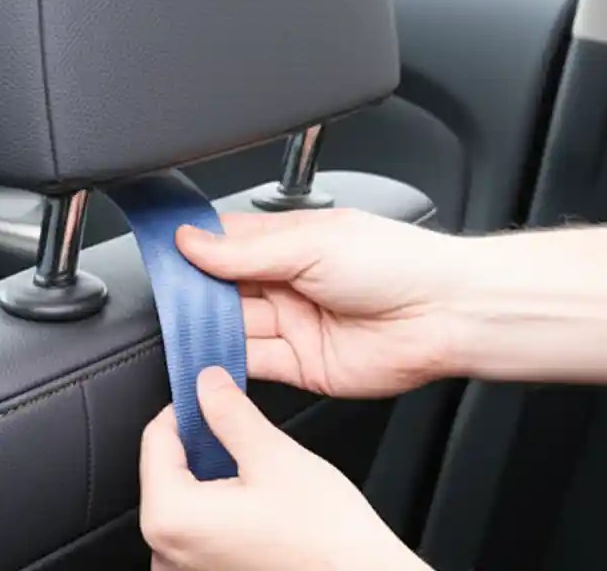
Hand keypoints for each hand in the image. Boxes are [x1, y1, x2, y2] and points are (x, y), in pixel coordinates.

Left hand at [140, 367, 428, 570]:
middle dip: (201, 443)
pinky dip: (217, 508)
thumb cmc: (325, 537)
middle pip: (165, 472)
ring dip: (210, 476)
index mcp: (171, 518)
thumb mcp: (274, 455)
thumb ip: (230, 413)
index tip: (213, 395)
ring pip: (183, 501)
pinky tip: (254, 502)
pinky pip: (197, 531)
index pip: (155, 439)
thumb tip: (207, 384)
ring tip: (255, 470)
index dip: (188, 407)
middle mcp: (167, 552)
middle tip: (240, 428)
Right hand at [176, 209, 464, 397]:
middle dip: (196, 291)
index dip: (195, 246)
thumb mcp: (311, 244)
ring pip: (234, 327)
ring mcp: (295, 324)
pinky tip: (208, 355)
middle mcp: (291, 282)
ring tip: (183, 324)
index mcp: (294, 242)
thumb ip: (247, 251)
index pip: (229, 241)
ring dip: (209, 327)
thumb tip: (192, 241)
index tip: (162, 249)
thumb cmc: (398, 263)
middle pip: (225, 288)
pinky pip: (253, 365)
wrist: (445, 314)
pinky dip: (227, 363)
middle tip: (169, 293)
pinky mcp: (302, 366)